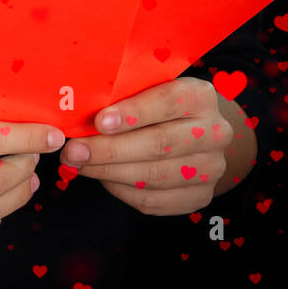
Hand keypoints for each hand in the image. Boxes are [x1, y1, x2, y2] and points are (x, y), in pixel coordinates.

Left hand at [58, 78, 234, 214]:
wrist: (199, 132)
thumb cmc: (161, 104)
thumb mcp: (152, 87)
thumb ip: (126, 93)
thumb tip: (80, 107)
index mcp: (200, 96)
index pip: (167, 102)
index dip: (132, 113)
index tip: (99, 122)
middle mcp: (214, 132)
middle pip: (158, 144)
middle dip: (109, 149)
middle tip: (73, 151)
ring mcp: (211, 168)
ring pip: (153, 176)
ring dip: (109, 172)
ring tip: (79, 165)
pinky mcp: (200, 196)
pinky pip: (154, 201)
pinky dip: (122, 191)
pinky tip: (102, 178)